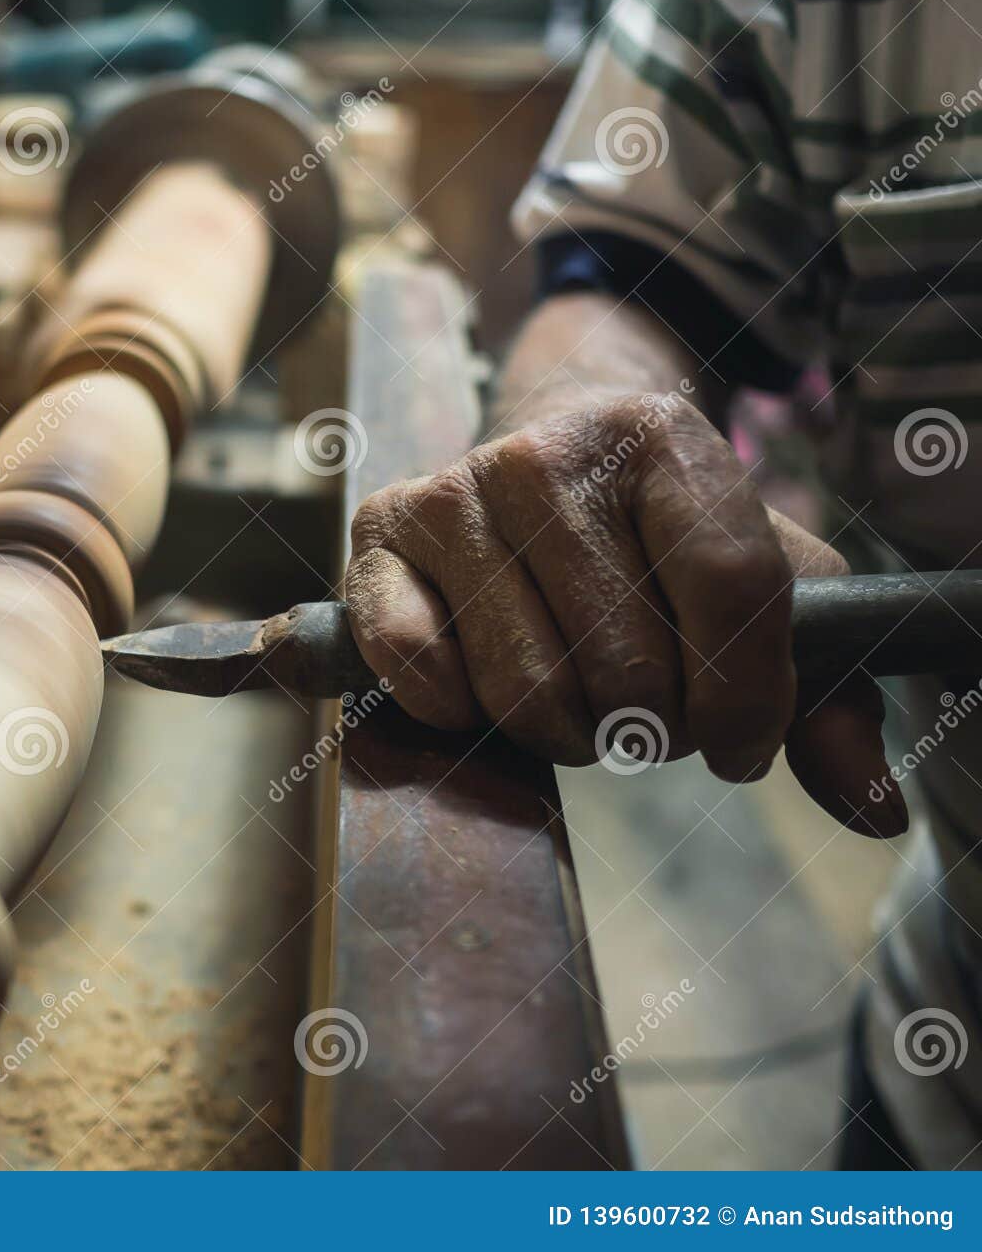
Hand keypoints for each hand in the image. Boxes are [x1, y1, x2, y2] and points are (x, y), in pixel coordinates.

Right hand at [343, 391, 904, 836]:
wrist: (541, 458)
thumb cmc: (658, 539)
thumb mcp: (759, 586)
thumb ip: (824, 696)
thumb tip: (876, 812)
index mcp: (662, 439)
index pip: (734, 589)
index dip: (750, 700)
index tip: (740, 744)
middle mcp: (545, 452)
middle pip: (629, 666)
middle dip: (650, 725)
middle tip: (643, 706)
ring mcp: (451, 491)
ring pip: (529, 691)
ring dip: (565, 732)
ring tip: (576, 695)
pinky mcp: (376, 536)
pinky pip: (421, 672)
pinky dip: (460, 712)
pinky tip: (486, 682)